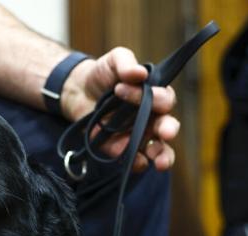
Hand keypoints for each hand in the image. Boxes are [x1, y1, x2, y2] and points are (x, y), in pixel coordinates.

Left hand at [60, 47, 179, 171]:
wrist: (78, 91)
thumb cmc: (103, 74)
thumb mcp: (114, 60)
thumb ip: (126, 62)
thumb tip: (139, 72)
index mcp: (154, 95)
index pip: (163, 98)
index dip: (152, 96)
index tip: (120, 88)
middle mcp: (151, 117)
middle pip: (167, 126)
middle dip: (169, 130)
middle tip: (166, 132)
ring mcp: (138, 135)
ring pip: (158, 149)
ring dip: (162, 155)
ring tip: (161, 162)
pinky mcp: (122, 149)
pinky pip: (135, 160)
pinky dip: (138, 162)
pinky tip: (137, 162)